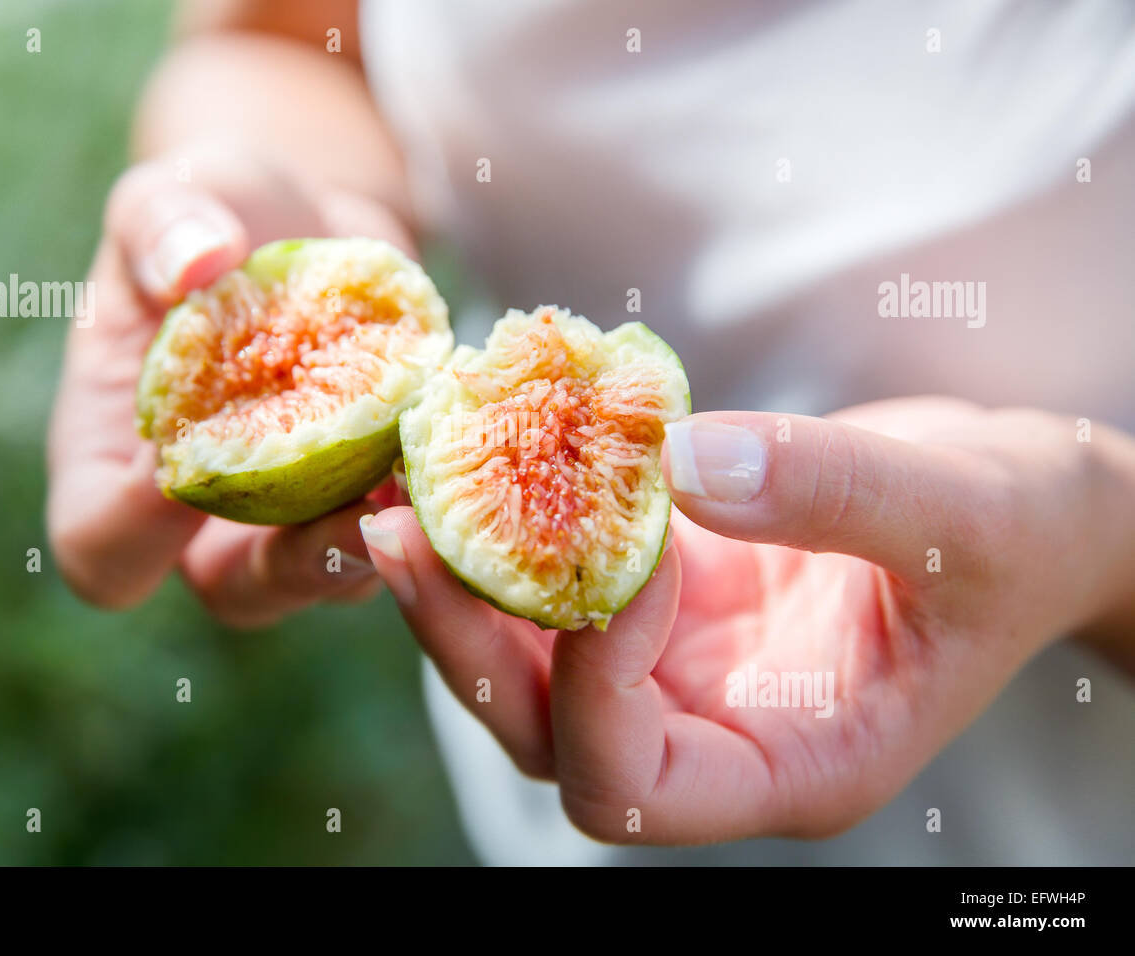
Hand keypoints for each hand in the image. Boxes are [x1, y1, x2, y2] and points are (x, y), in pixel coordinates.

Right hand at [47, 145, 411, 626]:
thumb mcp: (176, 194)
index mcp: (119, 462)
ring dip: (387, 542)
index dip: (135, 533)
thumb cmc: (220, 212)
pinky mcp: (369, 494)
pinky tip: (466, 451)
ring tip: (427, 485)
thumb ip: (161, 223)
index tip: (185, 465)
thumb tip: (197, 259)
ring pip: (335, 577)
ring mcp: (296, 516)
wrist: (312, 218)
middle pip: (236, 592)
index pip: (102, 544)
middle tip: (357, 514)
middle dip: (300, 564)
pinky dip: (436, 501)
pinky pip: (404, 533)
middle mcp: (207, 514)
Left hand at [360, 397, 1134, 842]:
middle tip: (402, 533)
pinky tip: (472, 457)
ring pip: (526, 665)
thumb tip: (682, 461)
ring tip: (403, 488)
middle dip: (467, 641)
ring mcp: (676, 668)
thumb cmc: (1021, 532)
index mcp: (790, 767)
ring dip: (459, 584)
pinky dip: (508, 531)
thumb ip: (835, 492)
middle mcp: (712, 734)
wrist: (1017, 504)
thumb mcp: (964, 515)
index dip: (595, 682)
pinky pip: (555, 586)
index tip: (618, 553)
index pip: (638, 784)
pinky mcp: (662, 598)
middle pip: (543, 733)